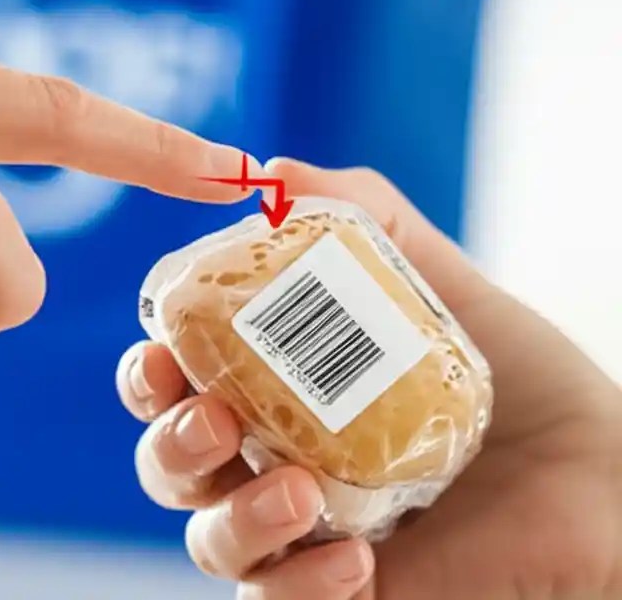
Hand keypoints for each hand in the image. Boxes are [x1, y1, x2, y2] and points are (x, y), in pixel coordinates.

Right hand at [116, 159, 621, 598]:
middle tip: (214, 420)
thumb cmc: (538, 399)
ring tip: (297, 492)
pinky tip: (354, 562)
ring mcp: (306, 542)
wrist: (615, 497)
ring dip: (233, 516)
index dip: (151, 373)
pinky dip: (296, 584)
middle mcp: (281, 467)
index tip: (160, 349)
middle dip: (170, 441)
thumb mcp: (452, 294)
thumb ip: (371, 225)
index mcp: (286, 399)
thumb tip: (273, 169)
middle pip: (173, 465)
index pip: (183, 388)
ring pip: (211, 540)